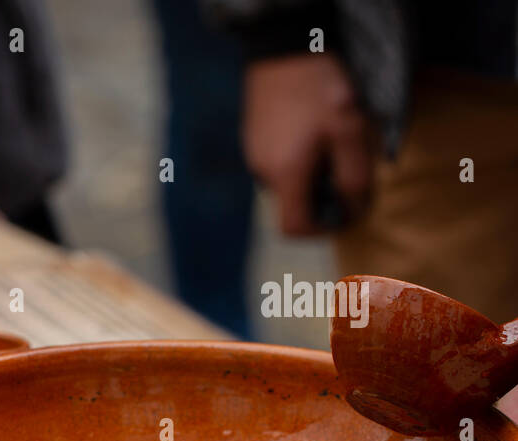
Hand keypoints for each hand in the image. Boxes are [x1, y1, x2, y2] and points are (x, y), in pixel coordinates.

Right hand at [242, 54, 372, 234]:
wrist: (285, 45)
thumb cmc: (320, 88)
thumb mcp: (350, 131)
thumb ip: (353, 176)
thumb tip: (355, 210)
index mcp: (285, 175)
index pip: (294, 228)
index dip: (321, 230)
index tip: (344, 214)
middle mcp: (262, 172)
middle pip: (292, 204)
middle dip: (321, 197)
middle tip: (346, 167)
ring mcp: (252, 153)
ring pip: (286, 181)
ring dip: (310, 174)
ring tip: (330, 142)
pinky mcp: (251, 136)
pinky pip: (276, 161)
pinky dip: (297, 158)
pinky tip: (311, 129)